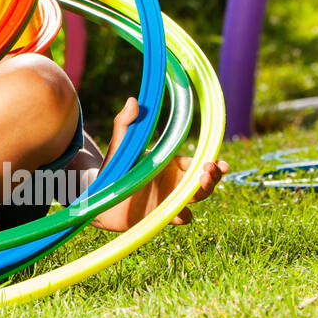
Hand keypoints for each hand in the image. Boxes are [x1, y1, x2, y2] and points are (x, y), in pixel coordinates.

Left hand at [92, 96, 230, 231]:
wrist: (100, 195)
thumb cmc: (115, 167)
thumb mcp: (120, 145)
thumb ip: (124, 124)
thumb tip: (132, 100)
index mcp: (170, 164)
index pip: (197, 162)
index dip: (210, 162)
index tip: (216, 160)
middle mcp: (174, 182)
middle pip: (204, 181)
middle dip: (213, 175)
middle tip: (211, 169)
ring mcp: (170, 199)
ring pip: (196, 198)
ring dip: (204, 191)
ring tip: (201, 182)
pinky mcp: (161, 215)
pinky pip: (180, 217)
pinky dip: (183, 215)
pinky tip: (179, 211)